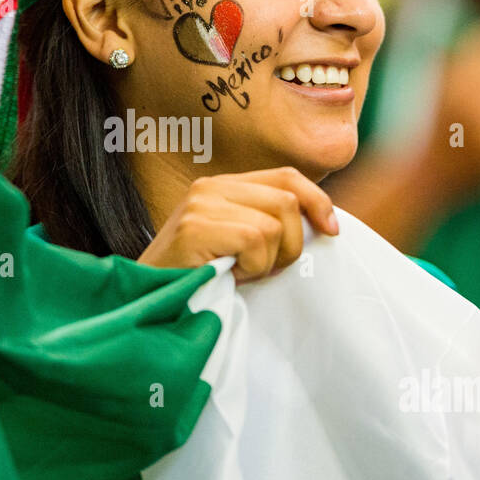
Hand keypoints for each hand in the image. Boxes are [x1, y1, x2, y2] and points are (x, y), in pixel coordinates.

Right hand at [138, 167, 339, 281]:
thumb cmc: (198, 281)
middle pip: (287, 200)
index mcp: (222, 186)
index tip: (332, 231)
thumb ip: (266, 224)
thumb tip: (323, 223)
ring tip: (241, 273)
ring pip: (274, 223)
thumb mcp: (237, 246)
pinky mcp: (196, 226)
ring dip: (268, 260)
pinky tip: (230, 275)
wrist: (147, 302)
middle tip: (265, 269)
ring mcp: (201, 204)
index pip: (286, 177)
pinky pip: (255, 240)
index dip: (318, 200)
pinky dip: (252, 267)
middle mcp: (210, 187)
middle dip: (291, 243)